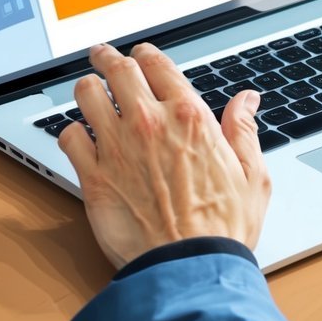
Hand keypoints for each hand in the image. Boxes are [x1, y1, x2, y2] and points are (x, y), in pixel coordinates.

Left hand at [57, 42, 270, 267]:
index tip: (142, 54)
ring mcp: (117, 147)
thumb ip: (244, 130)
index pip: (158, 65)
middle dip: (108, 58)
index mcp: (190, 116)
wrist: (189, 266)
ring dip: (87, 88)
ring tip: (88, 89)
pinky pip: (69, 138)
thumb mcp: (252, 174)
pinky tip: (79, 137)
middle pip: (118, 70)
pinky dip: (71, 133)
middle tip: (102, 55)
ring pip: (87, 95)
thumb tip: (248, 101)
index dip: (146, 54)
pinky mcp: (94, 176)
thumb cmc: (222, 227)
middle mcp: (150, 123)